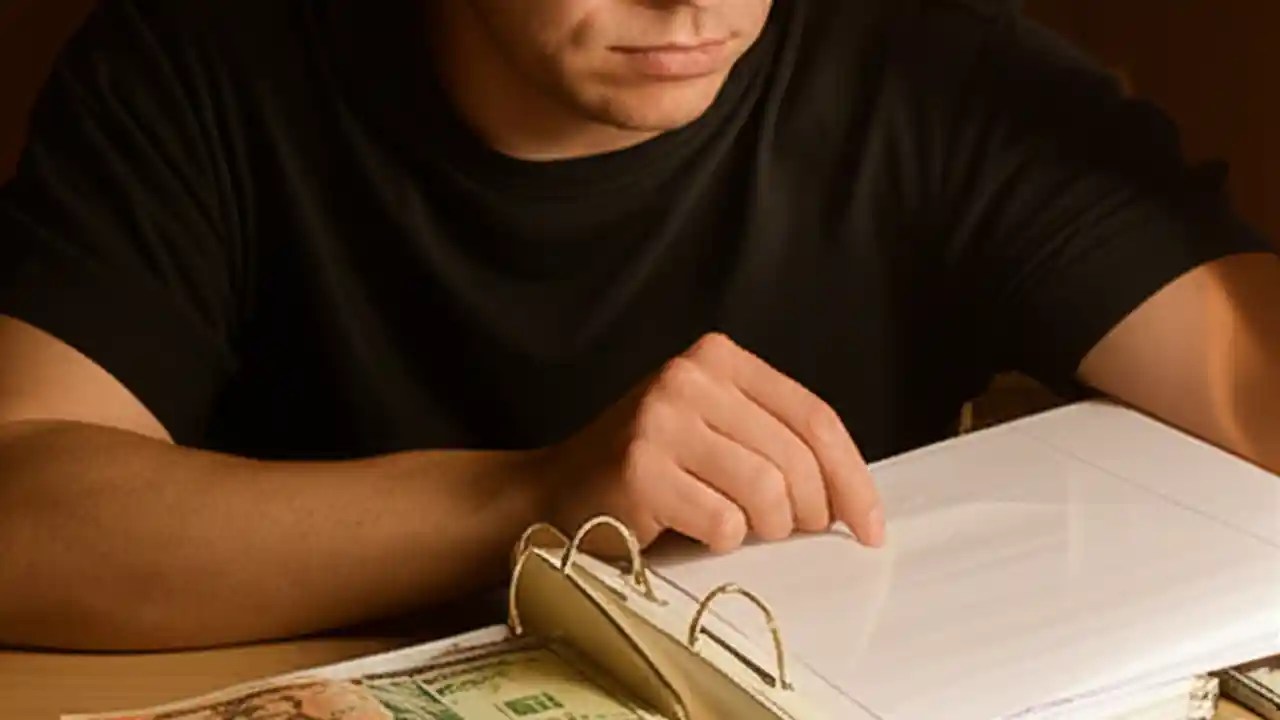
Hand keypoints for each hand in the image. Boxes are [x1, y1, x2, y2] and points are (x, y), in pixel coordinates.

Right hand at [532, 333, 884, 553]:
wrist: (551, 494)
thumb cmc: (645, 471)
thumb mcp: (712, 429)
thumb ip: (772, 439)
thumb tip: (849, 496)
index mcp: (717, 359)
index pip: (814, 417)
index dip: (852, 478)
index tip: (869, 526)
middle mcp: (689, 378)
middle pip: (797, 458)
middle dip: (812, 511)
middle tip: (796, 532)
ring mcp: (662, 420)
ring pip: (767, 492)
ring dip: (766, 528)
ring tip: (742, 528)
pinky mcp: (640, 468)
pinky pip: (724, 522)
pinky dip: (721, 541)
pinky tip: (693, 529)